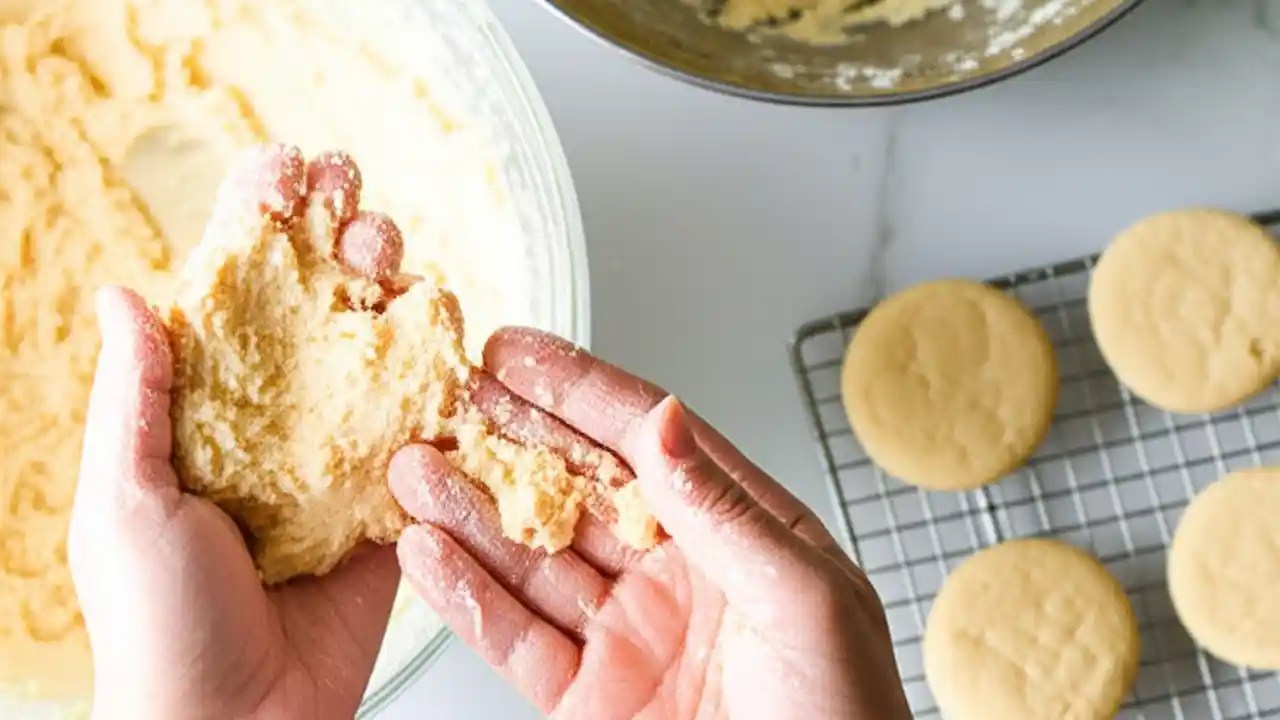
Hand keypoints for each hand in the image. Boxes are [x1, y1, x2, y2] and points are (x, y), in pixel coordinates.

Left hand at [68, 146, 405, 718]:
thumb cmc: (160, 625)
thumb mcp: (125, 502)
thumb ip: (138, 398)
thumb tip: (128, 295)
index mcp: (205, 413)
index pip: (234, 295)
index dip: (261, 223)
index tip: (287, 166)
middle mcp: (277, 423)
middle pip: (317, 306)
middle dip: (338, 238)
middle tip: (352, 199)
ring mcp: (339, 458)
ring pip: (377, 351)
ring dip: (392, 288)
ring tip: (394, 252)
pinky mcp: (394, 501)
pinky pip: (427, 428)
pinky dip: (443, 376)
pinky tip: (449, 331)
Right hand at [390, 332, 911, 718]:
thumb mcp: (807, 604)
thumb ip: (727, 513)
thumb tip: (667, 423)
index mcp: (742, 535)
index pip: (652, 442)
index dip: (581, 391)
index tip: (519, 352)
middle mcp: (678, 575)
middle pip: (579, 488)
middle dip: (511, 438)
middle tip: (448, 391)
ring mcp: (627, 636)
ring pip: (533, 557)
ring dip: (471, 509)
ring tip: (413, 463)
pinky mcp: (586, 700)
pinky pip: (514, 638)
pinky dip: (465, 596)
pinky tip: (425, 552)